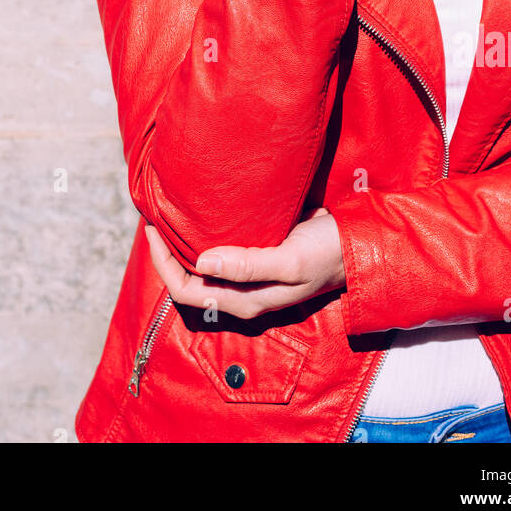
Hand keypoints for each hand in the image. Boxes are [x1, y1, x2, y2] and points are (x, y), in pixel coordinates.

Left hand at [143, 207, 345, 320]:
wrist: (358, 244)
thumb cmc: (326, 253)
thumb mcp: (290, 261)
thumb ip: (248, 265)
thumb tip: (201, 261)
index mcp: (244, 300)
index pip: (185, 290)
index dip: (163, 263)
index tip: (153, 228)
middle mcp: (241, 292)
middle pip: (188, 278)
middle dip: (166, 251)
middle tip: (155, 214)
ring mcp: (248, 276)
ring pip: (201, 264)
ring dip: (183, 242)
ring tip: (170, 211)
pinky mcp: (257, 256)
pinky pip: (219, 251)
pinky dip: (202, 234)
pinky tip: (199, 212)